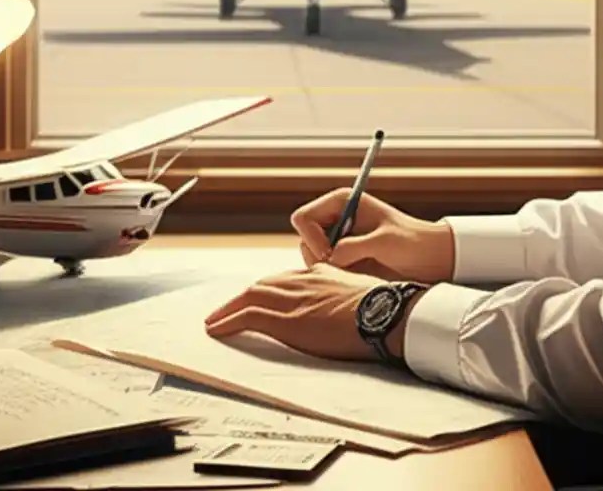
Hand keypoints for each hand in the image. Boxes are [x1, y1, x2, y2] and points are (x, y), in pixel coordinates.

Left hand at [204, 264, 415, 361]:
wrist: (388, 313)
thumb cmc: (385, 307)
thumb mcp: (364, 289)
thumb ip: (348, 291)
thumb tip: (350, 303)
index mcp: (322, 273)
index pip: (285, 278)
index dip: (268, 288)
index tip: (258, 296)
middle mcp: (303, 282)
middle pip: (263, 285)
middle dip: (243, 296)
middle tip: (228, 308)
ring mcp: (294, 300)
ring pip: (249, 298)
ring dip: (228, 309)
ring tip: (214, 320)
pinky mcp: (287, 321)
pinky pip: (247, 318)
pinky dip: (228, 321)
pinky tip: (216, 329)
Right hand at [290, 188, 455, 282]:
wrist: (431, 259)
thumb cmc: (413, 242)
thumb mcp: (384, 242)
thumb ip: (352, 248)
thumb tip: (329, 260)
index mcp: (341, 202)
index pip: (303, 218)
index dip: (311, 238)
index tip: (331, 254)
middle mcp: (335, 220)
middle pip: (304, 240)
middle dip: (319, 256)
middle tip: (345, 266)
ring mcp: (337, 241)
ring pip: (310, 258)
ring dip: (327, 269)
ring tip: (356, 270)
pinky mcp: (343, 261)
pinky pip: (323, 272)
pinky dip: (334, 278)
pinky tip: (357, 277)